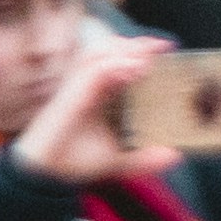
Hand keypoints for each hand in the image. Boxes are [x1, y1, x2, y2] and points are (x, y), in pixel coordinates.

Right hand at [10, 31, 161, 189]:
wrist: (46, 176)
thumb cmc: (75, 161)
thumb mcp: (119, 160)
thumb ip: (145, 158)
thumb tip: (175, 156)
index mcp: (98, 93)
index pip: (118, 60)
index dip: (141, 49)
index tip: (167, 47)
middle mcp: (87, 85)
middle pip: (110, 49)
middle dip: (136, 44)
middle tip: (161, 46)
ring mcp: (77, 89)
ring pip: (100, 54)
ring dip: (126, 51)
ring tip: (149, 56)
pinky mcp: (70, 97)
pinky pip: (92, 73)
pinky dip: (113, 67)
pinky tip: (133, 71)